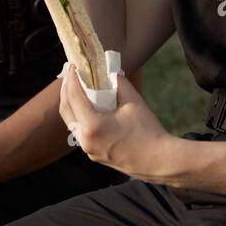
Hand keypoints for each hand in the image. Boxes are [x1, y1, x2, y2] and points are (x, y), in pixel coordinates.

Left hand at [58, 62, 172, 179]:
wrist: (159, 160)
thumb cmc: (148, 131)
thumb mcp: (133, 101)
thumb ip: (119, 83)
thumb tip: (110, 72)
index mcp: (92, 126)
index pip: (74, 97)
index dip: (72, 79)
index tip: (74, 66)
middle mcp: (85, 140)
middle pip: (66, 110)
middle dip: (66, 90)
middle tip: (71, 74)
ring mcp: (88, 150)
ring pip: (71, 123)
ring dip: (71, 104)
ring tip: (75, 89)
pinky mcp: (94, 155)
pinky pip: (80, 133)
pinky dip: (79, 117)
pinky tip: (86, 108)